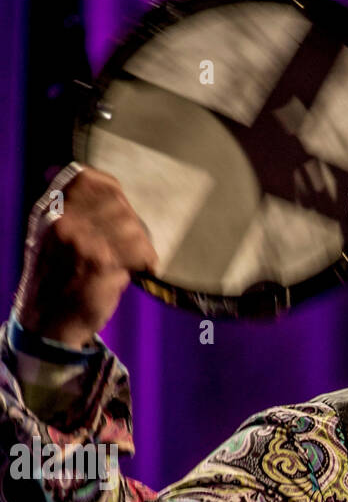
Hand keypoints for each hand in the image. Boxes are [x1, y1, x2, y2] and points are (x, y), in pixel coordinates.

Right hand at [12, 165, 158, 350]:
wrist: (46, 323)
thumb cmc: (54, 283)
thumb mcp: (49, 238)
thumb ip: (71, 214)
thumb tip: (110, 196)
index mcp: (48, 211)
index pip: (85, 178)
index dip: (110, 190)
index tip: (121, 205)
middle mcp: (62, 220)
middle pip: (115, 202)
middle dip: (131, 223)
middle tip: (132, 245)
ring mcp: (81, 240)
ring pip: (130, 225)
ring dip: (140, 245)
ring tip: (135, 261)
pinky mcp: (100, 262)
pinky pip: (138, 251)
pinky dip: (147, 261)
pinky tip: (143, 271)